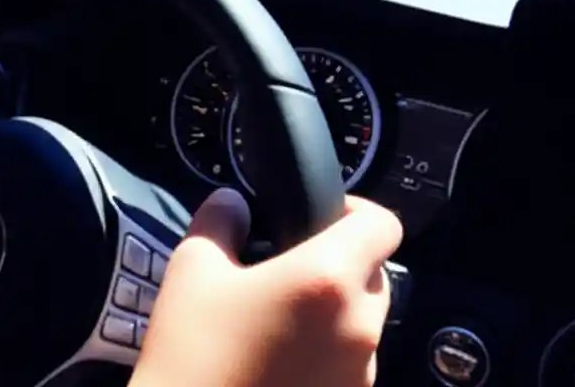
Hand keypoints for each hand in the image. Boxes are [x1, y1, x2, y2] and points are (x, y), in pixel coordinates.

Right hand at [131, 190, 402, 386]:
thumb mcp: (191, 270)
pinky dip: (324, 355)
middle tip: (286, 272)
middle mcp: (358, 327)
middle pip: (374, 275)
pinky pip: (349, 365)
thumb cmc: (192, 353)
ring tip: (277, 324)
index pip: (383, 225)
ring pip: (363, 324)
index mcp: (326, 279)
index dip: (356, 211)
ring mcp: (360, 373)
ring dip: (332, 315)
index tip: (321, 218)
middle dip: (339, 266)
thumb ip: (220, 220)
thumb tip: (233, 203)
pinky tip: (278, 362)